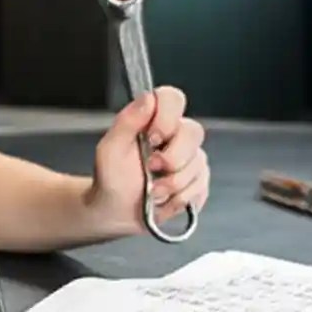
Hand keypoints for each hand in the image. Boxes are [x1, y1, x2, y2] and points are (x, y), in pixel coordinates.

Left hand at [87, 86, 209, 232]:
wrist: (116, 213)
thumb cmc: (111, 179)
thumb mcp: (110, 150)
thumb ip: (127, 121)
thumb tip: (149, 98)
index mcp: (153, 120)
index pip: (173, 99)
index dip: (167, 116)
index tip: (152, 138)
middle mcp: (176, 135)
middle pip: (193, 132)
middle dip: (171, 158)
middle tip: (150, 169)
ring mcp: (191, 159)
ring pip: (198, 163)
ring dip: (172, 183)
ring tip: (152, 191)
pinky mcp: (199, 182)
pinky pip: (201, 186)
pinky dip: (179, 198)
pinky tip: (163, 200)